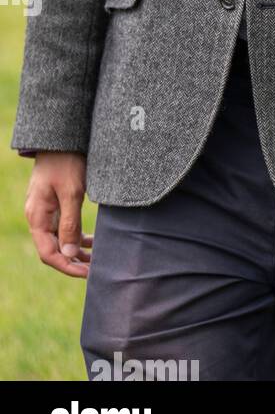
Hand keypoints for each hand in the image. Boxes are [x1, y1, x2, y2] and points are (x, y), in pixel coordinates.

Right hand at [25, 152, 91, 277]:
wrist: (61, 139)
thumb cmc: (67, 162)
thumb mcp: (72, 193)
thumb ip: (70, 224)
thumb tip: (70, 255)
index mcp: (37, 217)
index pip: (48, 253)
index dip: (67, 267)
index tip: (88, 274)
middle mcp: (38, 217)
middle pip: (53, 249)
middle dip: (73, 262)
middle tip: (96, 269)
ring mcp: (45, 211)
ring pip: (59, 239)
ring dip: (76, 251)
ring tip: (97, 259)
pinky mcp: (54, 204)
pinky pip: (63, 228)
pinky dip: (76, 237)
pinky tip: (92, 241)